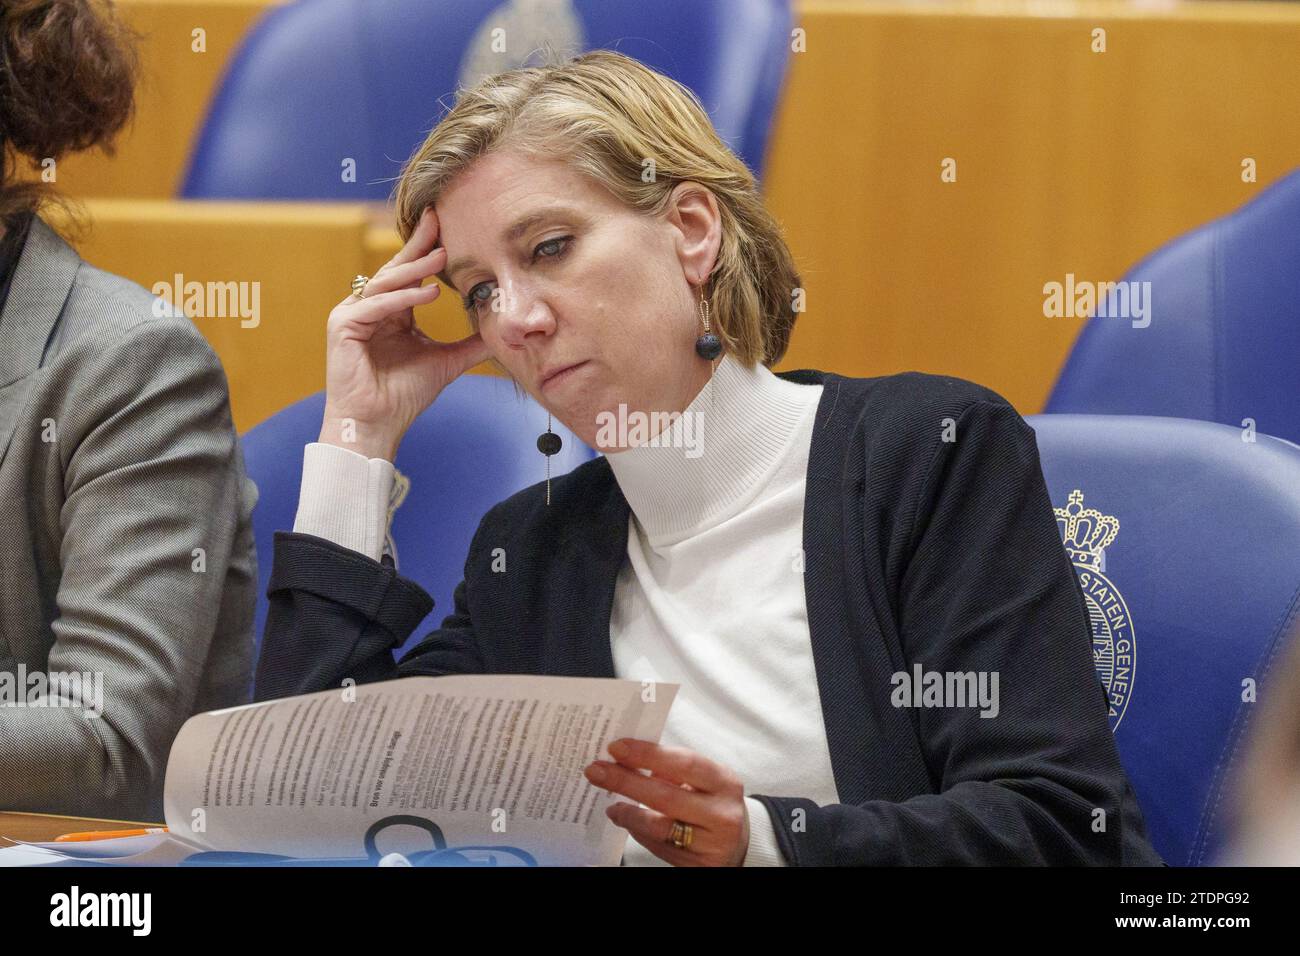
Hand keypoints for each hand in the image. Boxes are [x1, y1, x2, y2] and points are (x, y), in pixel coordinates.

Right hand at [319, 206, 491, 459]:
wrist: (377, 425)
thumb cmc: (403, 396)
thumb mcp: (446, 362)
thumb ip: (470, 344)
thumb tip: (501, 332)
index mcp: (390, 311)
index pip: (410, 273)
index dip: (426, 249)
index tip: (447, 226)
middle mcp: (369, 308)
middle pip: (396, 268)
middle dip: (418, 245)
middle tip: (439, 220)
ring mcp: (352, 315)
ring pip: (386, 283)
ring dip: (415, 270)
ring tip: (443, 257)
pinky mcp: (342, 326)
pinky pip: (376, 305)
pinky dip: (403, 298)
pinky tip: (428, 292)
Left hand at [584, 738, 750, 865]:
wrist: (737, 843)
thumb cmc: (713, 803)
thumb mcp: (704, 780)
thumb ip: (672, 769)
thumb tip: (626, 758)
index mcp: (725, 783)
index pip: (684, 763)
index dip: (648, 755)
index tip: (617, 748)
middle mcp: (723, 814)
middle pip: (666, 796)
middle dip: (626, 782)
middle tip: (597, 771)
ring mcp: (712, 843)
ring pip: (659, 828)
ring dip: (628, 814)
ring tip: (612, 805)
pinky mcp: (700, 865)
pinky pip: (660, 848)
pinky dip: (639, 833)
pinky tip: (628, 821)